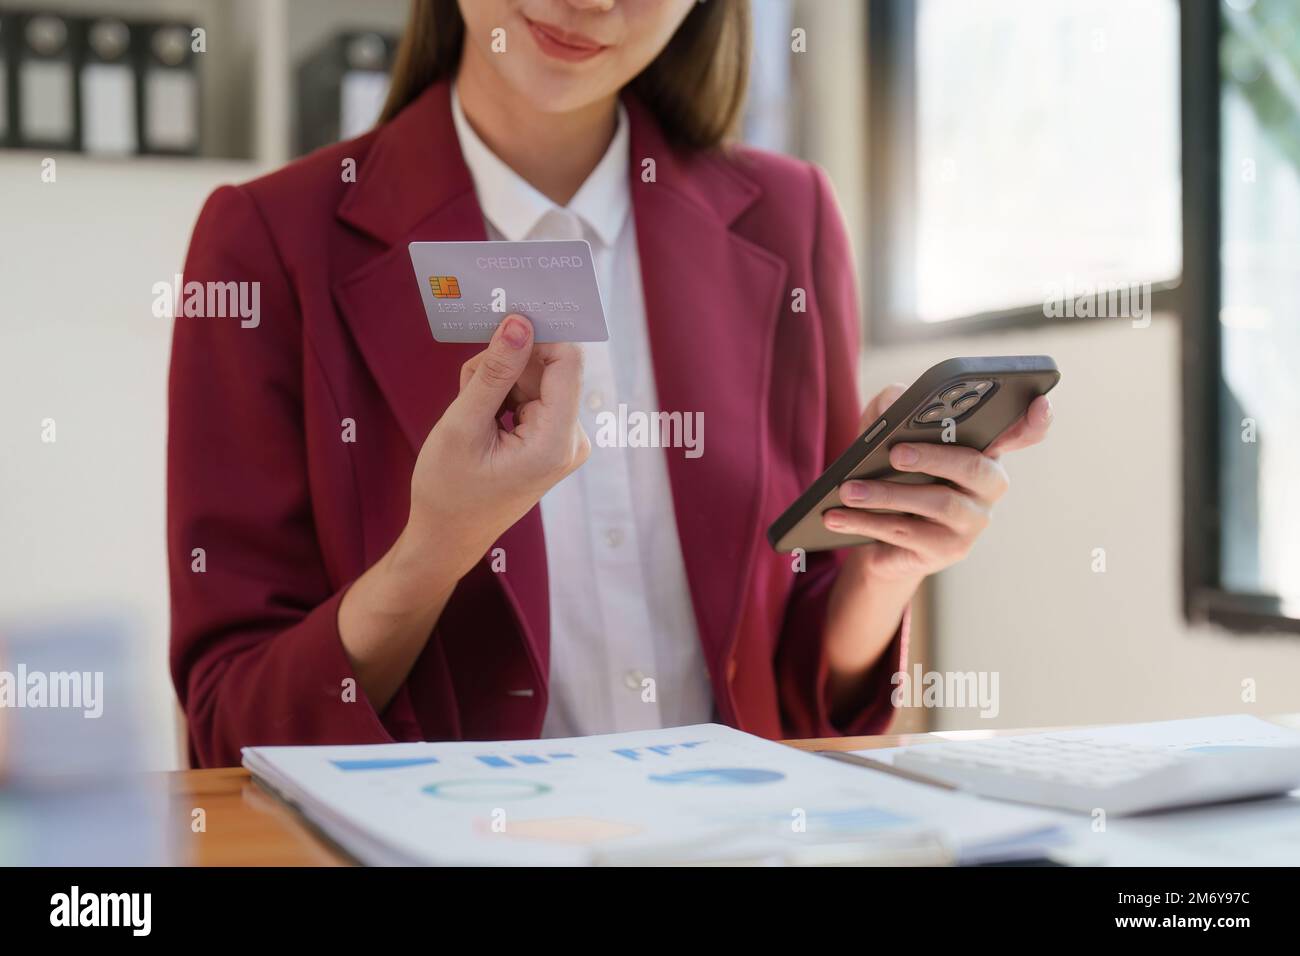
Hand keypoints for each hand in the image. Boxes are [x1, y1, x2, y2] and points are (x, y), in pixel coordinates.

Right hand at [401, 314, 589, 577]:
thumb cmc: (448, 490)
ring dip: (498, 381)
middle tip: (469, 385)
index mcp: (556, 441)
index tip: (505, 314)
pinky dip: (501, 396)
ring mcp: (563, 439)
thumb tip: (519, 322)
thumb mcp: (463, 425)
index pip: (566, 360)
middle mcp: (571, 439)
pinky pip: (530, 394)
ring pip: (534, 377)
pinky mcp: (552, 438)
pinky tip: (480, 419)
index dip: (539, 332)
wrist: (447, 537)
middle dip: (506, 364)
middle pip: (548, 367)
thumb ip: (494, 372)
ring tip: (469, 412)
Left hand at [824, 384, 1053, 581]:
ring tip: (847, 489)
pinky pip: (907, 533)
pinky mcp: (948, 551)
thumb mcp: (886, 434)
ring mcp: (972, 521)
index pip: (1023, 433)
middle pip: (973, 466)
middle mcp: (988, 485)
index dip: (1035, 420)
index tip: (1040, 402)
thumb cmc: (891, 472)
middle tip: (895, 452)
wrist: (879, 536)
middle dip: (933, 456)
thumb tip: (895, 401)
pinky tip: (836, 515)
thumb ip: (892, 408)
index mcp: (983, 449)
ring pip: (935, 503)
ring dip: (884, 495)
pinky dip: (866, 522)